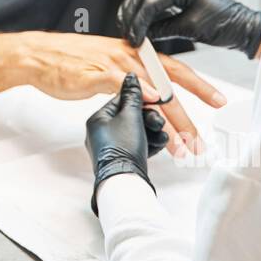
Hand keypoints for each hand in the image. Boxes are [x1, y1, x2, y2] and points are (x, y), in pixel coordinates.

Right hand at [16, 32, 225, 155]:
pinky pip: (125, 84)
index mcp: (137, 56)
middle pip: (171, 85)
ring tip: (182, 145)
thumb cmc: (73, 64)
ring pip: (153, 91)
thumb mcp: (109, 70)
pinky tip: (155, 107)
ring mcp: (116, 63)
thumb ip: (130, 83)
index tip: (220, 101)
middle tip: (202, 141)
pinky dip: (142, 93)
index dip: (200, 86)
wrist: (42, 55)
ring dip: (170, 121)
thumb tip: (148, 99)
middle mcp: (132, 56)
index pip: (176, 71)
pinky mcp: (98, 73)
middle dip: (190, 116)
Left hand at [84, 73, 168, 214]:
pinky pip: (138, 146)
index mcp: (98, 119)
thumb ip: (133, 95)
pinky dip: (150, 144)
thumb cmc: (122, 149)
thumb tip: (131, 77)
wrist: (124, 183)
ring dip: (153, 132)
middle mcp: (102, 133)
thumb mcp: (130, 116)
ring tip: (162, 136)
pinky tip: (160, 144)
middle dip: (150, 120)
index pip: (121, 100)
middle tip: (159, 123)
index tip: (156, 100)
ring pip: (137, 132)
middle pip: (131, 117)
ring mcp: (112, 148)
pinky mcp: (122, 160)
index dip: (141, 99)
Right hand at [118, 0, 260, 58]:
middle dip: (131, 12)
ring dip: (134, 12)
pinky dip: (143, 16)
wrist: (242, 27)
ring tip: (128, 30)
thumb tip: (143, 36)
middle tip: (126, 32)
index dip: (139, 20)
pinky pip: (153, 5)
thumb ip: (165, 29)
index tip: (134, 38)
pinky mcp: (176, 1)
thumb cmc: (225, 26)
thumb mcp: (192, 29)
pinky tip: (138, 28)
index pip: (151, 0)